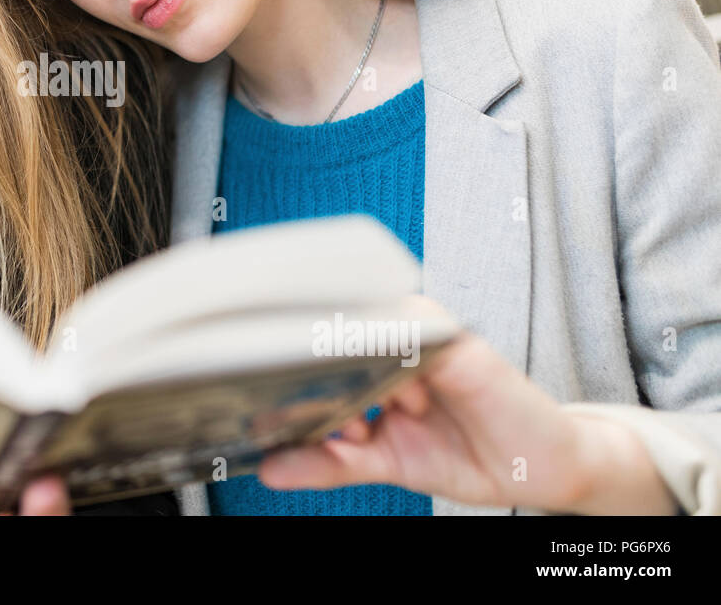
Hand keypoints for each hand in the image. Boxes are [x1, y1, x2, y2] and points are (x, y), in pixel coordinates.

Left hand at [257, 297, 677, 514]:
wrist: (548, 466)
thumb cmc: (471, 452)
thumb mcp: (386, 463)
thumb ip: (330, 461)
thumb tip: (272, 467)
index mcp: (375, 362)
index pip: (315, 346)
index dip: (279, 358)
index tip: (242, 380)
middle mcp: (396, 342)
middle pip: (330, 327)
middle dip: (294, 354)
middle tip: (260, 379)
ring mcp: (426, 337)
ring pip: (362, 321)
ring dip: (334, 347)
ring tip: (314, 383)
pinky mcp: (458, 344)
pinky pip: (414, 326)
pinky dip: (386, 339)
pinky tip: (374, 370)